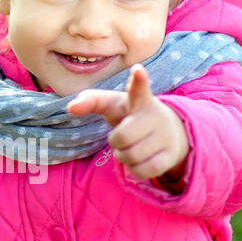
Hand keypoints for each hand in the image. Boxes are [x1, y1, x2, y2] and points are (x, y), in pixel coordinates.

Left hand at [66, 63, 189, 182]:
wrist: (170, 132)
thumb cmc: (131, 116)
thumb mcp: (113, 105)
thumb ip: (92, 101)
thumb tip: (70, 107)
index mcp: (140, 100)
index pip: (139, 89)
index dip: (138, 81)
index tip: (137, 70)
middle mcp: (156, 115)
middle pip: (123, 137)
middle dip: (115, 142)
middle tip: (122, 138)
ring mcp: (167, 135)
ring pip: (132, 156)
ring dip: (124, 156)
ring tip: (131, 147)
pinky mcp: (171, 154)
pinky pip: (144, 170)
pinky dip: (135, 169)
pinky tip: (141, 159)